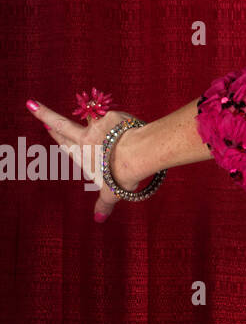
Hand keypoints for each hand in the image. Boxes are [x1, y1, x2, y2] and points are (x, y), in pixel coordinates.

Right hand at [25, 100, 143, 221]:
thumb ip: (104, 204)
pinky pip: (118, 116)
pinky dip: (124, 121)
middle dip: (45, 114)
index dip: (57, 136)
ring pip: (94, 116)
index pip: (66, 144)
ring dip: (96, 116)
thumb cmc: (121, 175)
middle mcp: (86, 138)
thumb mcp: (111, 193)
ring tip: (102, 117)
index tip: (47, 126)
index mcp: (82, 156)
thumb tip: (99, 220)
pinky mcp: (114, 115)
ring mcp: (99, 124)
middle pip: (63, 124)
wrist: (137, 154)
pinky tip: (133, 126)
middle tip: (31, 103)